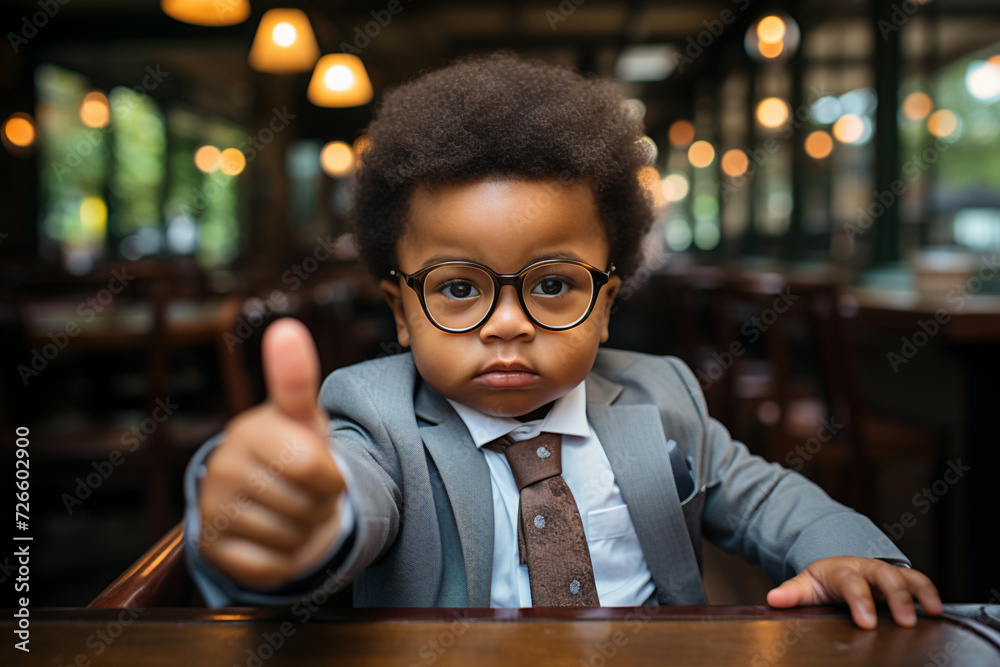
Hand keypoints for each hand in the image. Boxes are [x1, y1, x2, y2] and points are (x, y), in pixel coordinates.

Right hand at [198, 318, 345, 589]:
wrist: (267, 501)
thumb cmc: (292, 453)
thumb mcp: (303, 420)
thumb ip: (296, 380)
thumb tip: (286, 328)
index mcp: (250, 430)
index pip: (310, 465)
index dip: (330, 476)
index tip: (320, 468)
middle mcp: (222, 465)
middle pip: (305, 504)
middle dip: (319, 504)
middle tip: (304, 492)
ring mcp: (211, 507)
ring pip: (290, 537)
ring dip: (303, 531)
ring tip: (289, 511)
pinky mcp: (210, 547)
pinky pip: (271, 565)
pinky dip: (284, 558)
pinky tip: (272, 537)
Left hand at [766, 556, 942, 628]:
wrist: (838, 568)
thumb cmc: (824, 582)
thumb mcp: (806, 586)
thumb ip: (792, 593)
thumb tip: (774, 599)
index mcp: (842, 571)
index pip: (851, 583)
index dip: (860, 601)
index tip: (866, 622)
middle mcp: (867, 569)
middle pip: (885, 576)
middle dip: (896, 597)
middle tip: (905, 621)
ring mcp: (886, 574)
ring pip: (907, 576)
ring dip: (920, 592)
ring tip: (930, 612)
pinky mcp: (902, 580)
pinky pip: (919, 582)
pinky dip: (930, 594)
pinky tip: (938, 612)